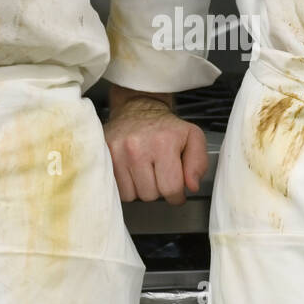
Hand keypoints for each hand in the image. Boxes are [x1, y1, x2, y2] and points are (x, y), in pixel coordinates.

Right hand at [104, 88, 208, 204]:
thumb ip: (199, 163)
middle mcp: (138, 147)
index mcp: (163, 142)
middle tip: (159, 174)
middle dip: (158, 190)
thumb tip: (192, 186)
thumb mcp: (193, 137)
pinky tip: (132, 172)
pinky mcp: (104, 155)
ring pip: (132, 195)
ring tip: (145, 171)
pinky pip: (117, 189)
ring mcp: (118, 152)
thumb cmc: (166, 127)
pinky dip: (126, 186)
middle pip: (150, 195)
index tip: (176, 189)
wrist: (137, 108)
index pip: (171, 189)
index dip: (177, 195)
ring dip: (140, 189)